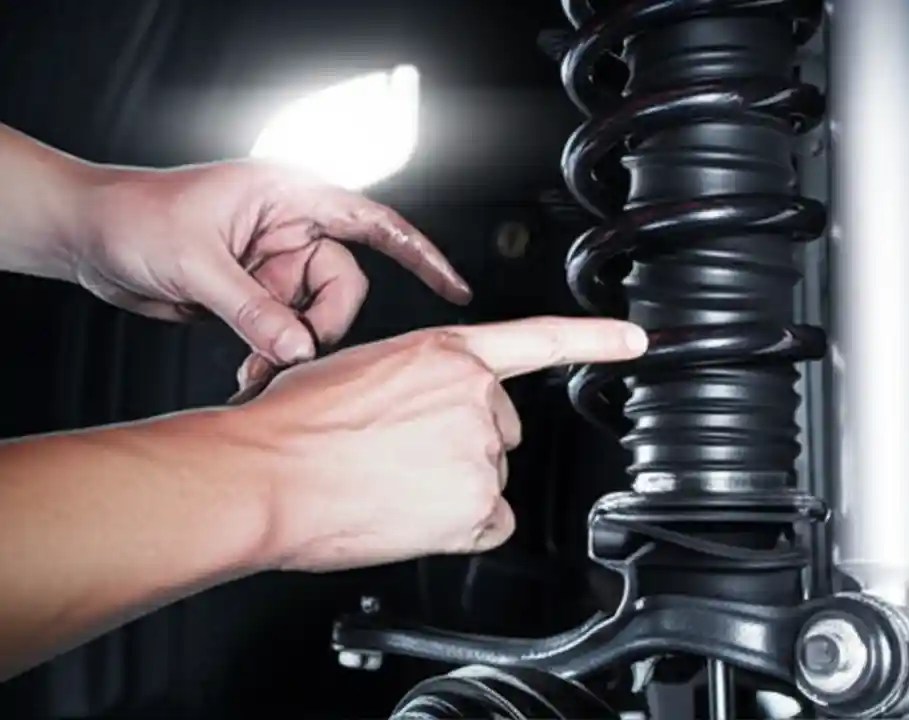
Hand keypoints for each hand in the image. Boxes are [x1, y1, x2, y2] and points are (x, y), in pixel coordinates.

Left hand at [72, 160, 470, 370]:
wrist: (87, 236)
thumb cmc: (134, 216)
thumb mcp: (194, 260)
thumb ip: (252, 306)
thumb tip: (300, 349)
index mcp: (290, 197)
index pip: (374, 222)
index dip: (420, 253)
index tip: (455, 287)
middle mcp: (291, 230)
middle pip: (344, 287)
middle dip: (323, 326)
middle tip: (289, 356)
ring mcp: (275, 267)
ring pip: (315, 318)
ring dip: (292, 349)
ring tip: (254, 370)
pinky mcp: (257, 298)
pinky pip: (286, 334)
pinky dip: (273, 357)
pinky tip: (248, 371)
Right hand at [231, 316, 647, 571]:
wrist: (264, 474)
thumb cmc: (293, 424)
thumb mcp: (362, 369)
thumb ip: (419, 383)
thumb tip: (427, 413)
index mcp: (447, 354)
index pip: (541, 340)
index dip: (596, 340)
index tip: (634, 341)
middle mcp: (475, 399)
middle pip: (500, 429)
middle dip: (462, 442)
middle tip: (400, 453)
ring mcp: (479, 453)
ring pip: (487, 479)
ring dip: (450, 486)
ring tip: (390, 483)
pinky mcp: (474, 506)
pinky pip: (487, 526)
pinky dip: (458, 528)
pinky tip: (411, 515)